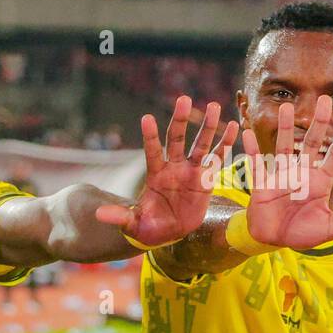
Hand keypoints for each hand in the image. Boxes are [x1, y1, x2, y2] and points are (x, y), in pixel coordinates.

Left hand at [95, 96, 237, 246]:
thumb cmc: (147, 226)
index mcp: (155, 174)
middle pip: (177, 139)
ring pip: (200, 145)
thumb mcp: (132, 223)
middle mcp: (173, 168)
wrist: (168, 233)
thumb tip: (99, 214)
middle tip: (183, 99)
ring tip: (213, 106)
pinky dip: (225, 144)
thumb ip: (119, 216)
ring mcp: (190, 171)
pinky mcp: (206, 179)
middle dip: (180, 120)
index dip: (150, 136)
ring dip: (207, 126)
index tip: (146, 118)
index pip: (152, 151)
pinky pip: (217, 158)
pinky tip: (233, 127)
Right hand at [241, 96, 332, 248]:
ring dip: (283, 128)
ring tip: (285, 107)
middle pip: (311, 142)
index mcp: (320, 181)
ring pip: (283, 147)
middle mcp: (301, 173)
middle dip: (317, 122)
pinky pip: (256, 164)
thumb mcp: (332, 227)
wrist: (273, 241)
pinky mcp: (262, 185)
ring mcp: (281, 176)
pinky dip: (251, 150)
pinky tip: (247, 133)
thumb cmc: (303, 233)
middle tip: (322, 100)